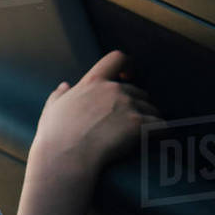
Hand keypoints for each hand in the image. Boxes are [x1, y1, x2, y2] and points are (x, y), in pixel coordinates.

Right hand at [30, 51, 161, 177]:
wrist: (66, 155)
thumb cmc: (55, 134)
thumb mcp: (52, 108)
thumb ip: (60, 94)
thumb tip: (65, 86)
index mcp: (92, 82)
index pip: (116, 58)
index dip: (127, 65)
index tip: (127, 76)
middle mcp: (113, 89)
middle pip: (139, 92)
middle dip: (139, 105)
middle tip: (132, 122)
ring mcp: (128, 106)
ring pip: (152, 110)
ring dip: (151, 120)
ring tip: (146, 135)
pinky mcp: (139, 125)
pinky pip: (162, 126)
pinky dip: (162, 133)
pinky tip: (160, 140)